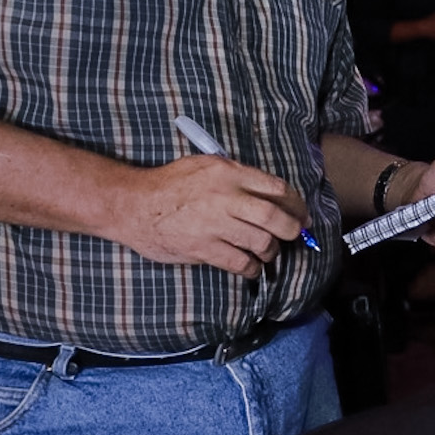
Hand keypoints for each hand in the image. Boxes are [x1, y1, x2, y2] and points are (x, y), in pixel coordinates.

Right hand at [117, 156, 307, 278]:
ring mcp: (214, 224)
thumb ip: (236, 176)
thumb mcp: (204, 166)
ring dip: (271, 250)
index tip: (302, 213)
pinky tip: (251, 266)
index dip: (296, 204)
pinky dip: (252, 268)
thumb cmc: (169, 184)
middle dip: (292, 229)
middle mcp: (225, 197)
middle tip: (295, 234)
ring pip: (262, 242)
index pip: (276, 188)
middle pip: (275, 217)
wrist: (132, 205)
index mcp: (228, 173)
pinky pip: (240, 263)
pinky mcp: (203, 248)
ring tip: (268, 251)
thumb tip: (270, 194)